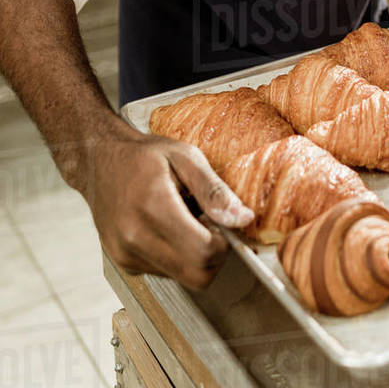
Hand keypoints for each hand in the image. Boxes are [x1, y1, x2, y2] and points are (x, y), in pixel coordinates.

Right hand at [82, 127, 253, 289]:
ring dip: (194, 256)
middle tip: (209, 224)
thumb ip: (214, 190)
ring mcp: (126, 255)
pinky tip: (169, 228)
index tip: (224, 223)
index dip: (224, 244)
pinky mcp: (123, 264)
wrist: (100, 162)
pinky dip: (176, 256)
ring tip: (185, 220)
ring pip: (182, 278)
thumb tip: (243, 219)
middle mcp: (135, 239)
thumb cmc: (144, 156)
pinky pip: (165, 273)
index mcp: (153, 207)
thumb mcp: (185, 157)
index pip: (203, 253)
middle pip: (196, 275)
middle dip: (214, 256)